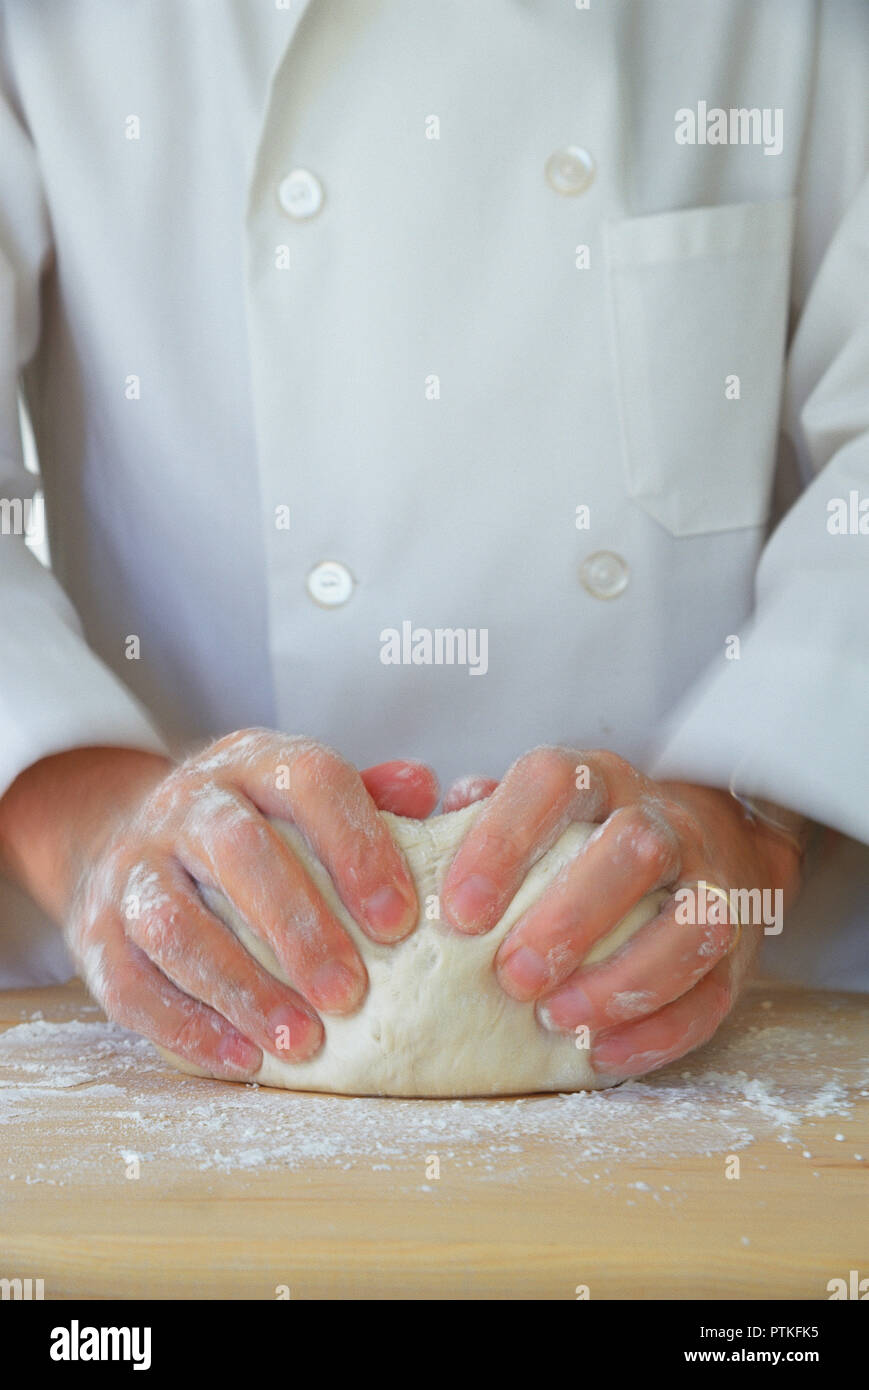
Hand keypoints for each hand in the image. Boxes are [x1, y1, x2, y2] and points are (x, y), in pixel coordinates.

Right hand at [0, 731, 438, 1078]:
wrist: (123, 836)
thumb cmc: (252, 830)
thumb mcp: (304, 798)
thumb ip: (370, 800)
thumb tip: (426, 786)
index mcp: (254, 763)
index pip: (309, 781)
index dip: (356, 847)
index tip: (401, 920)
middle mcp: (188, 803)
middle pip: (239, 852)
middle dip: (299, 926)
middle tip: (351, 994)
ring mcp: (133, 865)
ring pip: (176, 923)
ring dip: (242, 988)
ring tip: (302, 1042)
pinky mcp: (94, 929)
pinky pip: (128, 983)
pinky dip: (185, 1026)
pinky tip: (242, 1059)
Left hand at [440, 747, 802, 1081]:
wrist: (714, 845)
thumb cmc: (585, 842)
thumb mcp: (534, 815)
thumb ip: (475, 821)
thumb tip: (414, 834)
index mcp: (598, 782)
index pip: (555, 783)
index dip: (505, 840)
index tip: (459, 911)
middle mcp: (663, 821)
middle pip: (635, 846)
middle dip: (572, 916)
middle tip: (510, 976)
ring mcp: (711, 883)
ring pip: (693, 921)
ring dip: (624, 977)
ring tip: (556, 1017)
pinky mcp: (737, 952)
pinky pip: (713, 992)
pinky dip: (658, 1030)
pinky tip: (599, 1052)